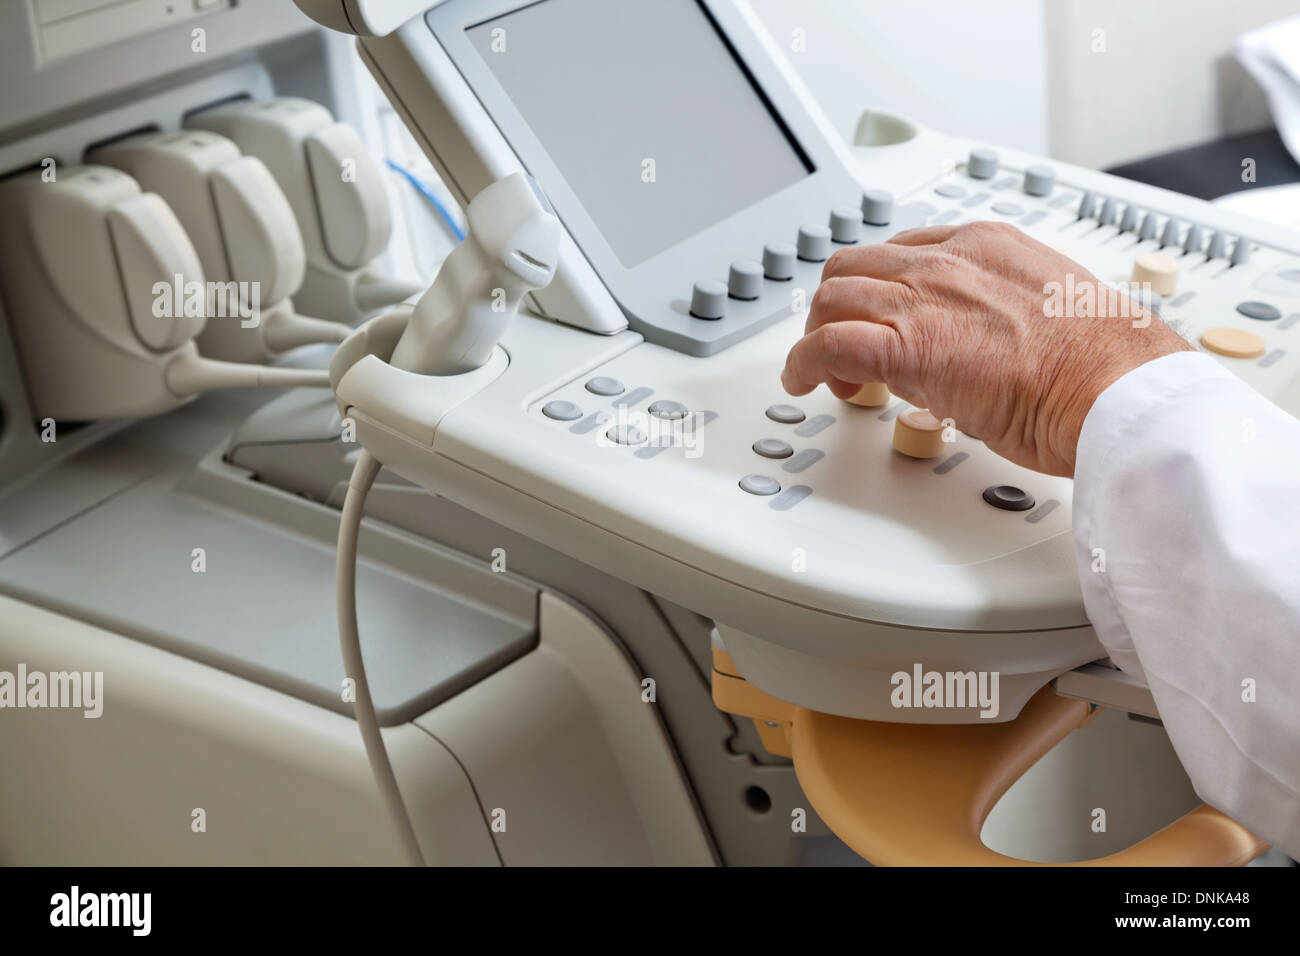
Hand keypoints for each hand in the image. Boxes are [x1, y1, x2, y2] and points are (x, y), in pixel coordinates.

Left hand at [780, 221, 1192, 475]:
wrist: (1115, 389)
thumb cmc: (1103, 365)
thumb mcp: (1048, 311)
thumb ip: (1006, 312)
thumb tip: (991, 343)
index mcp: (985, 245)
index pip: (903, 252)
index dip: (878, 289)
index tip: (877, 318)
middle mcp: (947, 262)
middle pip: (854, 267)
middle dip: (839, 306)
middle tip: (843, 349)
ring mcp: (922, 300)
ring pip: (832, 298)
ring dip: (817, 337)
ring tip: (828, 375)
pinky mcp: (905, 348)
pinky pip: (826, 345)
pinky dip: (802, 364)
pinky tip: (803, 384)